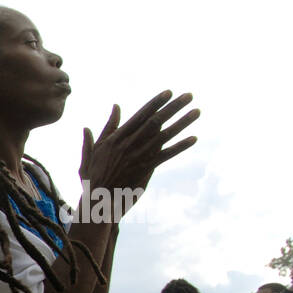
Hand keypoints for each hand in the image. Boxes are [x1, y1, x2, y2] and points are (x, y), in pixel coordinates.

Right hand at [79, 90, 199, 208]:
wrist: (99, 199)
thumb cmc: (95, 173)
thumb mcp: (96, 147)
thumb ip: (108, 126)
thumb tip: (116, 106)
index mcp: (117, 137)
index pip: (140, 116)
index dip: (156, 103)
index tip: (169, 92)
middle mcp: (129, 144)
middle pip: (156, 122)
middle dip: (174, 107)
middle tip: (189, 95)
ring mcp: (139, 157)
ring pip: (164, 136)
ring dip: (182, 123)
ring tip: (197, 111)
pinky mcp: (146, 169)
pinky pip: (167, 155)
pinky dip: (180, 146)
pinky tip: (194, 138)